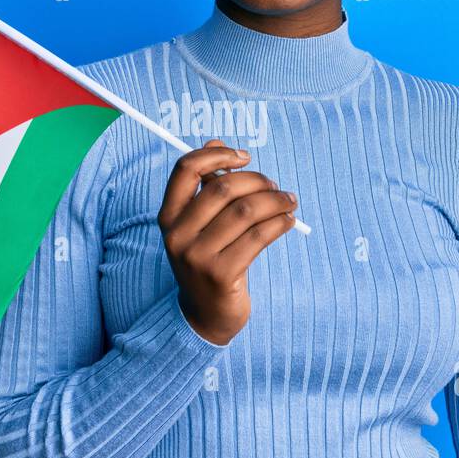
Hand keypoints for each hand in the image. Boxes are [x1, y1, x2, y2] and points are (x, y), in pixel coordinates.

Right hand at [158, 139, 298, 345]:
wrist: (207, 315)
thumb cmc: (209, 260)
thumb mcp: (200, 224)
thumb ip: (206, 185)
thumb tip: (217, 141)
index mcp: (168, 216)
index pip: (185, 169)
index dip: (217, 155)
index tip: (244, 157)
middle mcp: (177, 235)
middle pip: (223, 187)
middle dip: (258, 181)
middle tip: (277, 187)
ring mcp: (197, 257)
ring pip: (245, 211)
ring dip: (275, 201)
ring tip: (290, 202)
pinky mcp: (222, 274)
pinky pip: (258, 237)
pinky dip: (279, 223)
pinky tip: (288, 221)